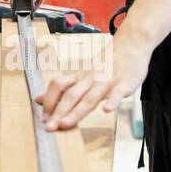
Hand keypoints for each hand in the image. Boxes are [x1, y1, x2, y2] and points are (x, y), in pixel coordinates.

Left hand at [37, 28, 151, 130]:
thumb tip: (39, 99)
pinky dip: (112, 102)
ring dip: (77, 111)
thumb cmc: (107, 62)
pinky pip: (117, 94)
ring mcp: (106, 81)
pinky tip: (106, 110)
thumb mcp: (82, 74)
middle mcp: (90, 79)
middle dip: (59, 112)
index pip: (58, 85)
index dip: (49, 101)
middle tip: (49, 128)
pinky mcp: (124, 84)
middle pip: (71, 95)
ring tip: (66, 124)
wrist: (131, 43)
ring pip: (90, 98)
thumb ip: (63, 88)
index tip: (44, 118)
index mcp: (80, 77)